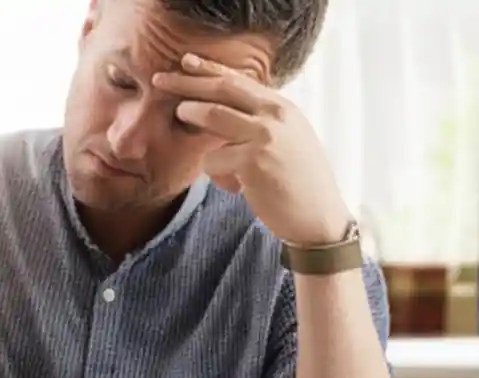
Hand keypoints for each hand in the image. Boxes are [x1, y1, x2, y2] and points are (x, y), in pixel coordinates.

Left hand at [152, 53, 351, 245]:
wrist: (318, 216)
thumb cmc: (297, 181)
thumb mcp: (285, 140)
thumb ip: (258, 122)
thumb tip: (220, 111)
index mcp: (282, 107)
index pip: (240, 80)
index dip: (210, 68)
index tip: (185, 61)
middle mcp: (276, 115)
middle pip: (222, 88)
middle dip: (187, 82)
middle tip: (160, 80)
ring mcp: (265, 135)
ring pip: (211, 115)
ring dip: (191, 115)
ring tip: (182, 117)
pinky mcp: (253, 161)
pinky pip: (212, 160)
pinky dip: (215, 174)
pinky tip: (236, 188)